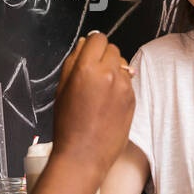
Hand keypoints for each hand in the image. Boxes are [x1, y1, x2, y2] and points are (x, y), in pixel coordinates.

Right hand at [51, 32, 134, 178]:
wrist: (84, 155)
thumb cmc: (69, 127)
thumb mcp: (61, 89)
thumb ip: (73, 62)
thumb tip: (84, 45)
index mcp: (86, 69)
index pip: (97, 38)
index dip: (92, 44)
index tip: (89, 52)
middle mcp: (108, 74)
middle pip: (112, 48)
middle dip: (102, 56)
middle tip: (92, 73)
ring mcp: (124, 87)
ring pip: (122, 63)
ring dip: (113, 68)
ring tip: (101, 88)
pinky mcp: (133, 98)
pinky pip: (128, 80)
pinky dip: (120, 84)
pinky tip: (108, 100)